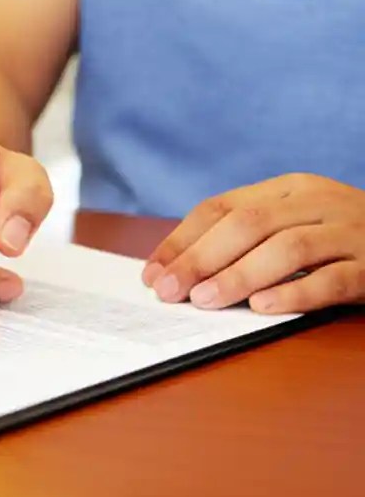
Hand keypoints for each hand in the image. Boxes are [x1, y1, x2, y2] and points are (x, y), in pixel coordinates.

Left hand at [144, 174, 364, 313]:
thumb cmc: (343, 239)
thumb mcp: (295, 222)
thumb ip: (247, 238)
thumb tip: (177, 271)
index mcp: (289, 188)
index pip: (221, 207)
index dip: (182, 240)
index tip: (152, 273)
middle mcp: (318, 202)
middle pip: (248, 224)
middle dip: (200, 258)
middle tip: (168, 290)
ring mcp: (351, 233)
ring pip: (287, 248)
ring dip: (239, 275)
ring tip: (205, 300)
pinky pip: (333, 278)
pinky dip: (296, 293)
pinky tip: (264, 308)